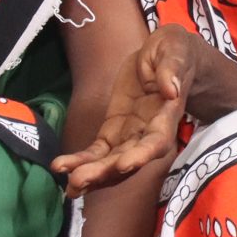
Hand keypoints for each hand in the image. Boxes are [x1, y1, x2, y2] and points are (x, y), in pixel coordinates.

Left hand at [52, 29, 207, 196]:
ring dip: (91, 175)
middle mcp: (150, 131)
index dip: (143, 154)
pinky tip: (61, 167)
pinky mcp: (113, 130)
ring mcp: (130, 134)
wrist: (165, 56)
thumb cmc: (174, 50)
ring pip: (111, 161)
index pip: (158, 140)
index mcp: (167, 113)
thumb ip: (171, 68)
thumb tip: (170, 90)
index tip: (125, 165)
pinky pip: (97, 151)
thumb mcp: (174, 49)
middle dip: (105, 172)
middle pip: (129, 159)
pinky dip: (81, 161)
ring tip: (69, 187)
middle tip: (78, 181)